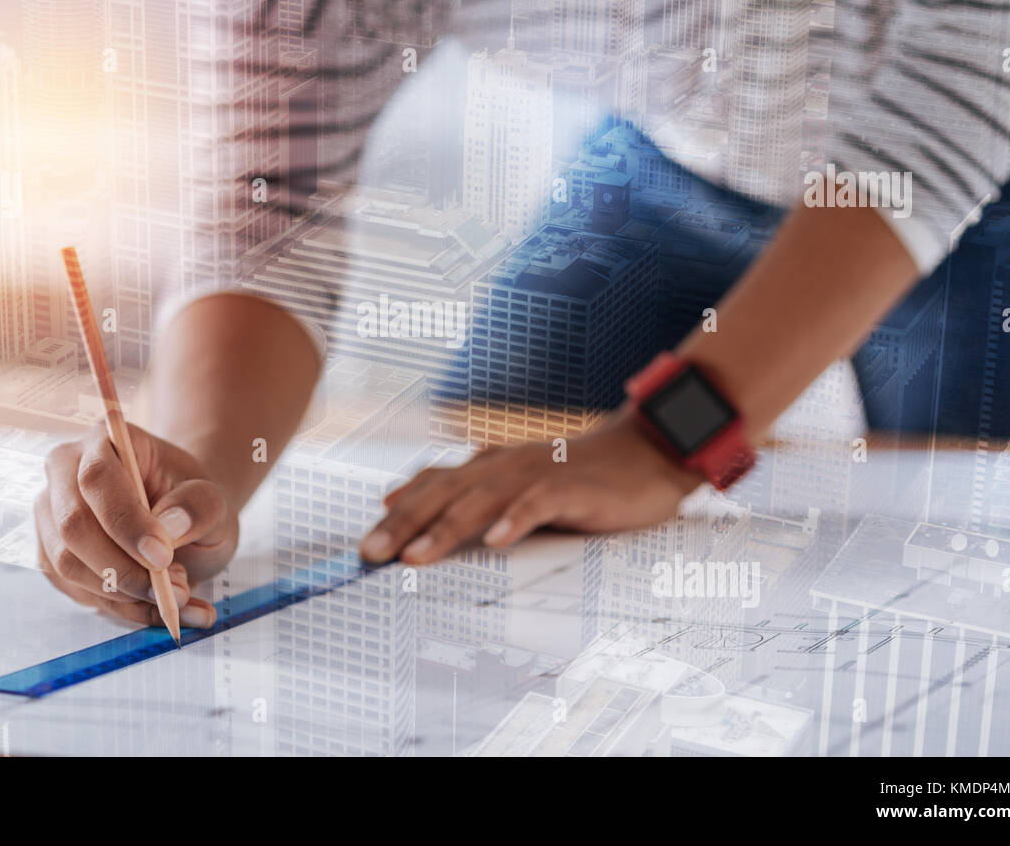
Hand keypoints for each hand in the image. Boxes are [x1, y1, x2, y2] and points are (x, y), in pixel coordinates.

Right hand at [33, 421, 238, 627]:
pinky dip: (122, 608)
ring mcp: (50, 514)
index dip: (125, 522)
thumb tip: (169, 526)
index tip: (162, 557)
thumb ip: (199, 506)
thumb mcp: (214, 499)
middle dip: (124, 568)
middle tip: (175, 589)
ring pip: (68, 565)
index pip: (97, 480)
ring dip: (125, 593)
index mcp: (104, 440)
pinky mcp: (51, 555)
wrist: (181, 519)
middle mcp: (65, 472)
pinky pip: (75, 590)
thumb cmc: (192, 501)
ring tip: (177, 593)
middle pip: (72, 526)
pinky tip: (159, 607)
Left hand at [358, 407, 704, 564]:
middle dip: (402, 524)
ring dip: (443, 528)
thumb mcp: (519, 484)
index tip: (364, 541)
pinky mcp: (570, 487)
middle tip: (369, 553)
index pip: (432, 484)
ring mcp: (536, 474)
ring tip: (414, 557)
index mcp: (490, 466)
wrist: (645, 451)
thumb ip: (470, 494)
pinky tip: (495, 541)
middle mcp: (503, 466)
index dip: (397, 510)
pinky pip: (537, 503)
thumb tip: (407, 505)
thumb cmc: (579, 476)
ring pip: (480, 500)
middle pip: (443, 493)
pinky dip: (515, 520)